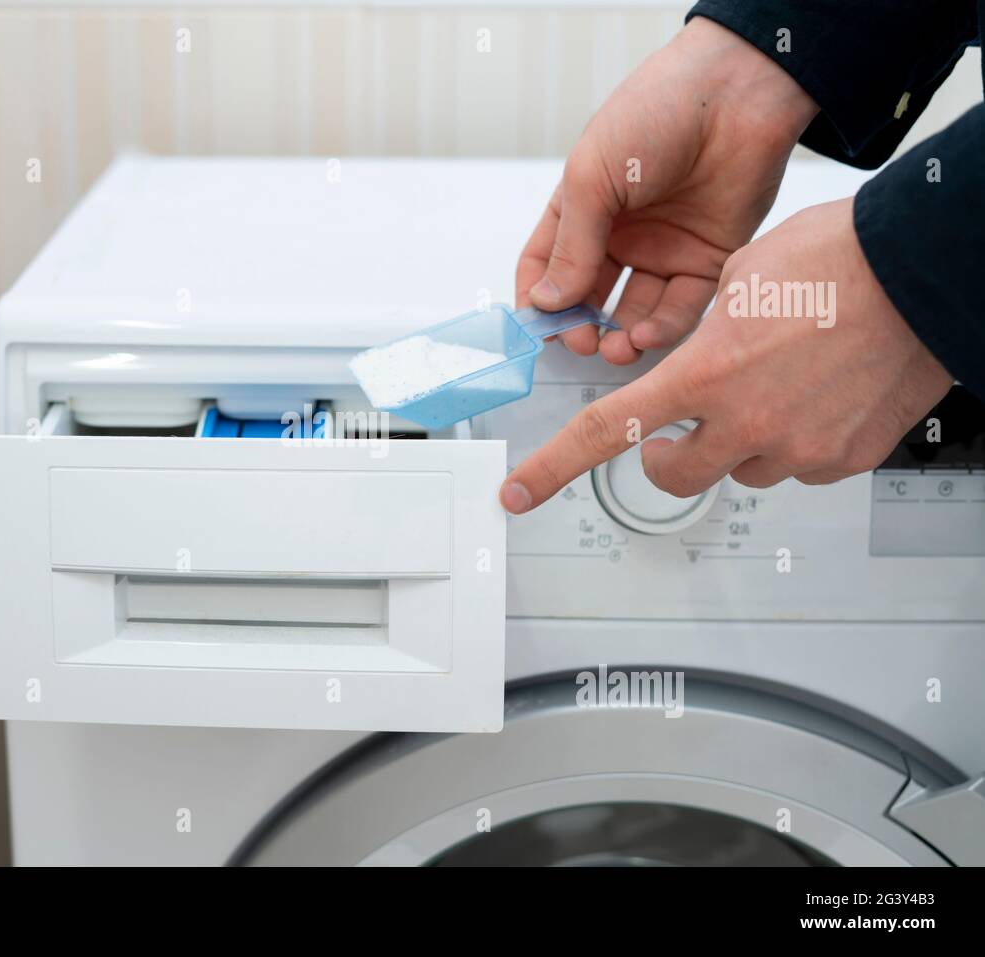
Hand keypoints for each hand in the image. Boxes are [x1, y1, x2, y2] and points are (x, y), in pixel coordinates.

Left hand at [500, 197, 952, 513]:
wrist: (924, 272)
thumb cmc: (839, 259)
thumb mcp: (738, 279)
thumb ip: (701, 329)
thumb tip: (698, 349)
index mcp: (705, 373)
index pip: (606, 433)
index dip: (552, 469)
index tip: (519, 493)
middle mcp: (746, 421)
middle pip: (671, 472)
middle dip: (663, 455)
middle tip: (673, 434)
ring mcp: (797, 447)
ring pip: (739, 468)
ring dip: (737, 441)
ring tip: (773, 389)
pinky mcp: (842, 459)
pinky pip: (797, 466)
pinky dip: (794, 440)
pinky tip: (815, 398)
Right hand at [517, 16, 818, 363]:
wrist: (737, 92)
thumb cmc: (656, 113)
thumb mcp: (592, 178)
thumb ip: (570, 247)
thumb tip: (546, 303)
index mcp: (581, 207)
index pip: (545, 267)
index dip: (538, 301)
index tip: (539, 330)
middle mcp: (620, 234)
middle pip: (588, 297)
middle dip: (581, 326)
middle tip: (581, 344)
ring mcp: (663, 249)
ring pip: (634, 310)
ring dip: (620, 336)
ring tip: (616, 349)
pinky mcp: (707, 260)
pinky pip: (681, 306)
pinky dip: (662, 327)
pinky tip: (645, 334)